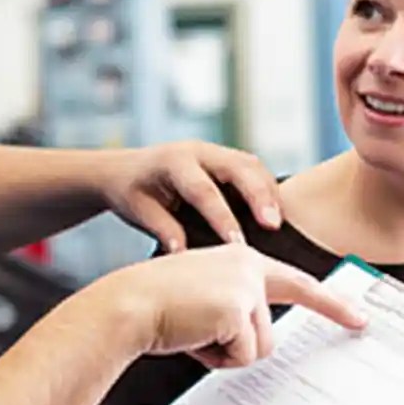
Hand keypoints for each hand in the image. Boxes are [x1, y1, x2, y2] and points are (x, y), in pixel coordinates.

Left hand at [101, 140, 282, 252]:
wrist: (122, 168)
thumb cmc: (130, 191)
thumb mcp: (138, 210)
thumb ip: (162, 229)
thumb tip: (184, 253)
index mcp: (173, 162)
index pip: (202, 190)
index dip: (222, 218)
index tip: (236, 245)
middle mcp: (197, 151)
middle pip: (237, 168)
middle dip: (258, 195)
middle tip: (273, 225)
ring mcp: (214, 151)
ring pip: (251, 165)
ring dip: (268, 191)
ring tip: (280, 221)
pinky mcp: (225, 159)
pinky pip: (253, 168)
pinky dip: (267, 187)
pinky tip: (276, 211)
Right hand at [104, 244, 366, 368]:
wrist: (128, 304)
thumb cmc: (157, 305)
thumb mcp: (204, 300)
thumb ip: (235, 309)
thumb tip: (256, 342)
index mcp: (240, 259)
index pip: (296, 283)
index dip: (331, 304)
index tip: (358, 318)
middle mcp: (247, 265)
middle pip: (270, 332)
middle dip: (244, 348)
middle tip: (268, 333)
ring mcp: (245, 285)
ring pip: (258, 347)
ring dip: (224, 353)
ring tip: (194, 332)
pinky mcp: (238, 308)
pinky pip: (242, 355)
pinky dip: (216, 358)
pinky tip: (193, 337)